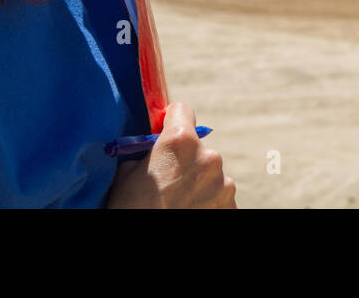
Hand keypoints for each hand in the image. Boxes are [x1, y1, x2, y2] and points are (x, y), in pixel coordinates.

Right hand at [106, 103, 237, 207]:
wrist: (150, 247)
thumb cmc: (132, 211)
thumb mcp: (126, 176)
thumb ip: (145, 154)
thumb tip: (150, 150)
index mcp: (180, 142)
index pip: (182, 110)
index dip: (170, 120)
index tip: (164, 132)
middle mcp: (209, 157)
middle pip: (197, 146)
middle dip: (183, 160)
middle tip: (166, 181)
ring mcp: (224, 183)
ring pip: (209, 173)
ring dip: (197, 183)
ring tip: (176, 203)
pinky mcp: (232, 205)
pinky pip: (218, 195)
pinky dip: (206, 202)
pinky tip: (188, 212)